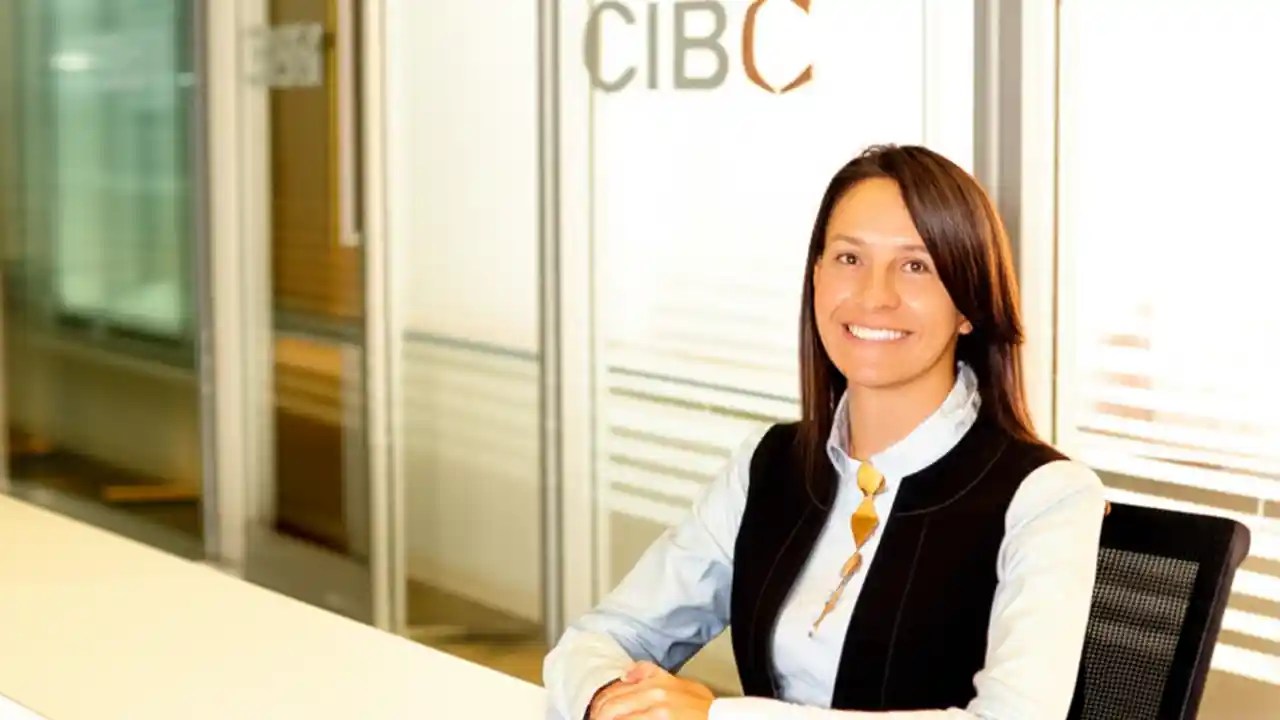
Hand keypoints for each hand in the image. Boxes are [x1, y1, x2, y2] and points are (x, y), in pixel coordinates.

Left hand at [589, 661, 714, 719]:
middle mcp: (656, 698)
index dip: (598, 706)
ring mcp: (658, 715)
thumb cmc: (705, 710)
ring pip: (618, 717)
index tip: (594, 714)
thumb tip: (625, 673)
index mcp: (658, 684)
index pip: (614, 692)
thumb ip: (652, 674)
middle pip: (611, 708)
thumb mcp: (682, 684)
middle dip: (597, 716)